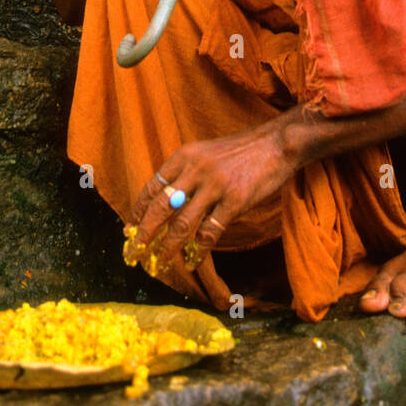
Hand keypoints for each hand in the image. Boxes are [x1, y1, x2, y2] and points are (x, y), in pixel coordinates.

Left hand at [126, 125, 294, 271]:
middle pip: (161, 208)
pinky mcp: (234, 200)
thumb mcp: (205, 154)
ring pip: (182, 224)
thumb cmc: (239, 152)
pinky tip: (195, 258)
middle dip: (144, 234)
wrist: (275, 144)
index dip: (138, 212)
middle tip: (134, 253)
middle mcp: (195, 169)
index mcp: (184, 156)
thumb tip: (165, 206)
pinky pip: (210, 231)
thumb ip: (185, 175)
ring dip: (168, 247)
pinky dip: (200, 249)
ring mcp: (215, 185)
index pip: (152, 187)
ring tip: (161, 261)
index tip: (130, 231)